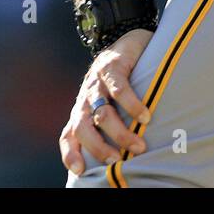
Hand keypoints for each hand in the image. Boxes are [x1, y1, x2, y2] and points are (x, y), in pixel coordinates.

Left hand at [60, 28, 153, 174]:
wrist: (128, 42)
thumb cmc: (121, 82)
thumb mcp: (110, 104)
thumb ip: (108, 127)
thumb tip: (120, 159)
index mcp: (82, 110)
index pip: (68, 134)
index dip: (70, 153)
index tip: (79, 171)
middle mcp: (86, 97)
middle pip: (82, 126)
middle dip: (97, 147)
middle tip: (117, 160)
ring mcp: (96, 81)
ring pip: (101, 111)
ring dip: (120, 132)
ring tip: (139, 146)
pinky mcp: (111, 66)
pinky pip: (119, 88)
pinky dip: (131, 104)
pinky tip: (145, 116)